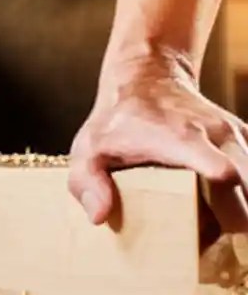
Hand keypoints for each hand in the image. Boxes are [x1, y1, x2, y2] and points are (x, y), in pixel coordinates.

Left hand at [69, 49, 247, 233]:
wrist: (148, 78)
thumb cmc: (117, 120)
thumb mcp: (89, 147)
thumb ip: (87, 181)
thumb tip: (100, 216)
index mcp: (181, 140)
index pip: (221, 170)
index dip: (228, 196)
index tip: (224, 226)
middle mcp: (218, 136)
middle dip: (236, 222)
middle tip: (206, 240)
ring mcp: (237, 136)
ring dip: (243, 210)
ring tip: (214, 224)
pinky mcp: (246, 139)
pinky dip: (247, 194)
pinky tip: (223, 206)